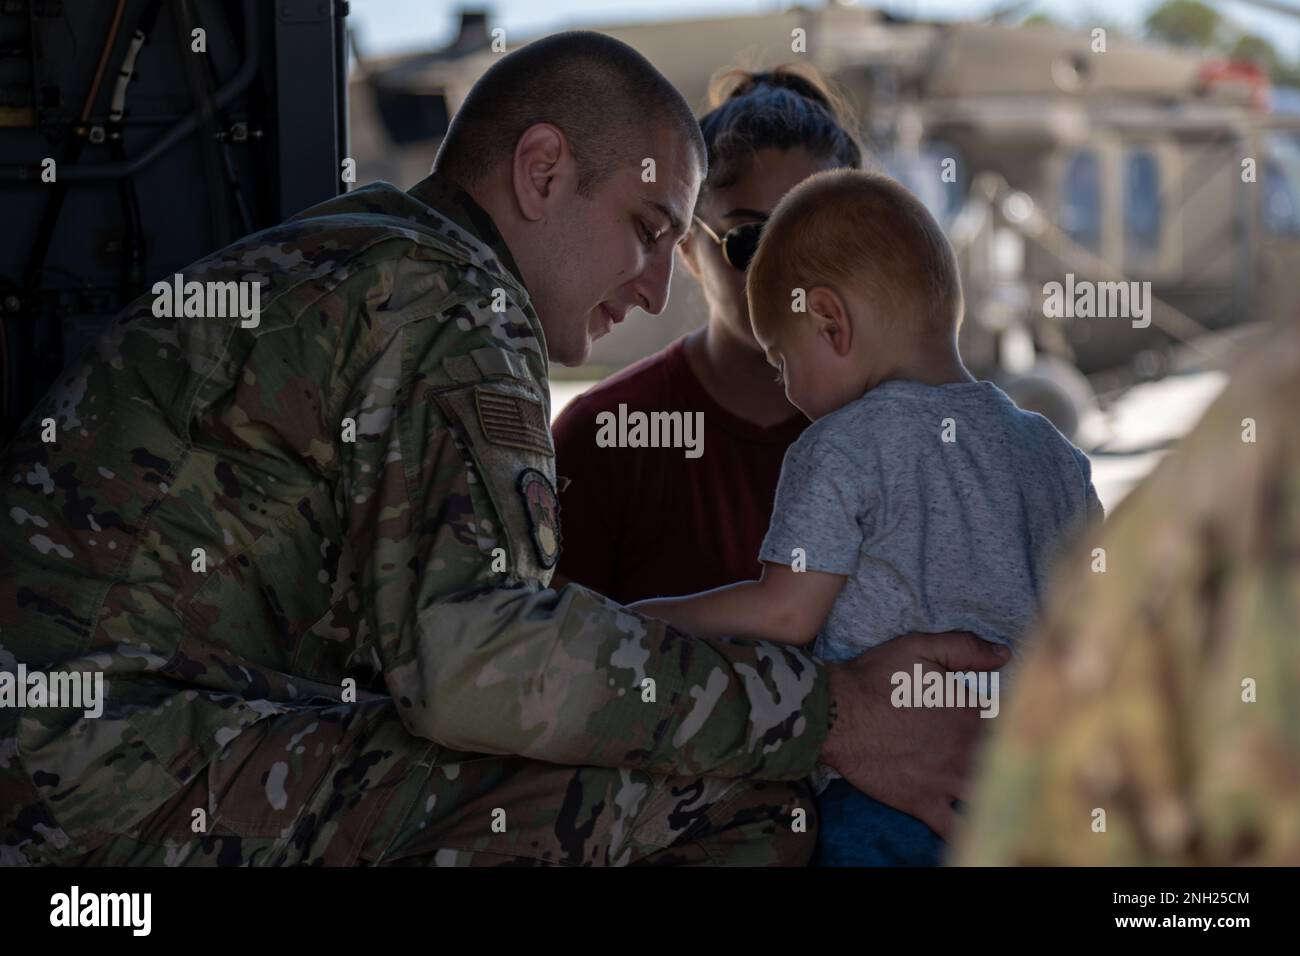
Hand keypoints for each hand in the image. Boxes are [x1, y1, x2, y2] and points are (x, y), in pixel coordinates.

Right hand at [818, 631, 1009, 841]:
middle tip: (1024, 762)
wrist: (834, 714)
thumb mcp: (919, 647)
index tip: (1020, 720)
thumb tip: (1004, 655)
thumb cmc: (876, 677)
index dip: (1016, 721)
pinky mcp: (922, 803)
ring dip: (1001, 796)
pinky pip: (955, 828)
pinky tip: (982, 829)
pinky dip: (972, 832)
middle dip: (1015, 761)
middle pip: (1007, 762)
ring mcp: (946, 781)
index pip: (1011, 721)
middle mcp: (965, 751)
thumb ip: (965, 647)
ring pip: (989, 795)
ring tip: (1009, 796)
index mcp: (971, 713)